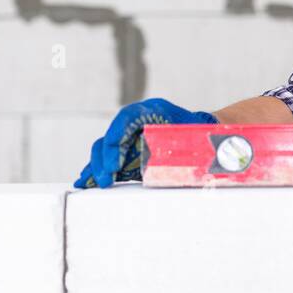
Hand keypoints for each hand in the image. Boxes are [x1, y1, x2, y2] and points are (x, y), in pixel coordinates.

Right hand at [73, 98, 217, 188]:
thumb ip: (181, 147)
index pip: (126, 119)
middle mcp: (138, 119)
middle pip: (111, 135)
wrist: (206, 133)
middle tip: (105, 180)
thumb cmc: (201, 134)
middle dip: (104, 158)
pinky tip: (86, 180)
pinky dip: (98, 168)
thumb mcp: (193, 136)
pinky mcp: (128, 147)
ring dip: (97, 166)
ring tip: (92, 183)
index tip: (113, 165)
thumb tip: (170, 166)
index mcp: (154, 109)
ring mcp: (131, 133)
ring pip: (105, 146)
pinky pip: (108, 156)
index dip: (115, 141)